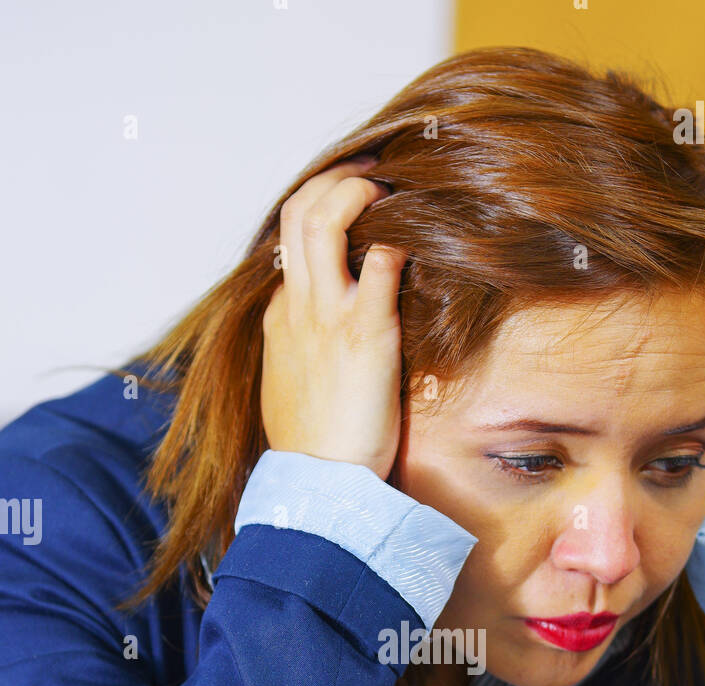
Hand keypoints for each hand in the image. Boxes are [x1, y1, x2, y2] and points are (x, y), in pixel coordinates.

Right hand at [260, 158, 408, 478]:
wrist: (318, 484)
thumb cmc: (316, 450)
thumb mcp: (294, 392)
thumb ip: (303, 356)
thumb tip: (320, 347)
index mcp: (280, 320)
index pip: (289, 246)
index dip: (319, 215)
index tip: (349, 208)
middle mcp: (297, 307)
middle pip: (298, 213)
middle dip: (333, 180)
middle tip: (370, 174)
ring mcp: (327, 316)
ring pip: (323, 219)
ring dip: (357, 192)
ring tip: (388, 191)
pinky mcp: (365, 332)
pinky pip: (378, 264)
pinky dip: (396, 239)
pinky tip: (416, 237)